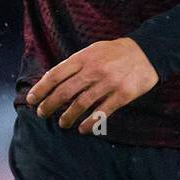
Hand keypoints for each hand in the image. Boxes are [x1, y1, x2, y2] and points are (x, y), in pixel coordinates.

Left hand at [27, 38, 158, 134]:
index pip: (56, 75)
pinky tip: (82, 129)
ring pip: (81, 105)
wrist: (147, 52)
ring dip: (68, 117)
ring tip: (62, 123)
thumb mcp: (93, 50)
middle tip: (41, 113)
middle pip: (65, 92)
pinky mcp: (122, 96)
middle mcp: (94, 70)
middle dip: (49, 105)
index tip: (31, 99)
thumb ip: (75, 64)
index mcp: (84, 58)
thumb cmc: (115, 53)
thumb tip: (52, 80)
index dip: (41, 88)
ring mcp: (108, 84)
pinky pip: (102, 113)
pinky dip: (89, 124)